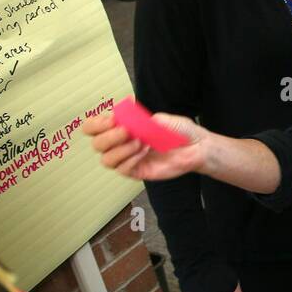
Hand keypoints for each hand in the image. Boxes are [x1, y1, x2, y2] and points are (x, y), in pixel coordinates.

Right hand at [82, 111, 207, 180]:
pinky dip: (130, 160)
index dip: (97, 124)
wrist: (197, 147)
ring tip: (141, 143)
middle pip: (97, 144)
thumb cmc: (179, 131)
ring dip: (121, 149)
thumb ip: (142, 120)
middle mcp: (121, 143)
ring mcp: (128, 159)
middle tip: (128, 131)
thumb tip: (125, 121)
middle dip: (109, 137)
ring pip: (106, 159)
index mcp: (122, 127)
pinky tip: (144, 153)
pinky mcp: (137, 171)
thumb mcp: (161, 119)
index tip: (112, 120)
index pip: (94, 127)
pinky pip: (122, 170)